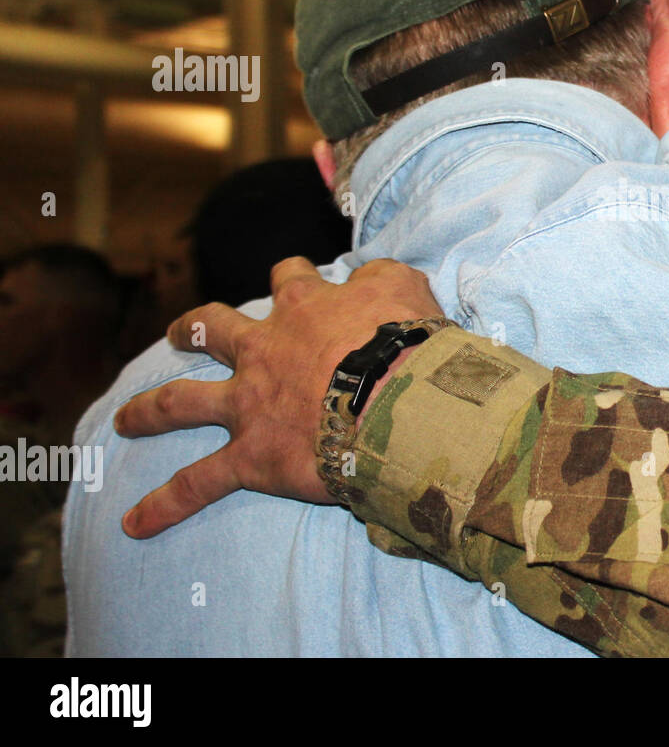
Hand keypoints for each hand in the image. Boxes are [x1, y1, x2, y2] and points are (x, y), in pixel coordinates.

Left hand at [115, 256, 442, 537]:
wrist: (398, 401)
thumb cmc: (408, 344)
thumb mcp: (404, 288)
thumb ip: (381, 279)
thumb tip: (368, 279)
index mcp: (305, 307)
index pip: (290, 279)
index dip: (294, 278)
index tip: (299, 281)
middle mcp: (264, 350)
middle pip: (213, 328)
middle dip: (193, 330)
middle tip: (180, 334)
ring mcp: (249, 404)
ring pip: (182, 402)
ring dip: (149, 411)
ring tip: (126, 420)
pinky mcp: (251, 456)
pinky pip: (198, 483)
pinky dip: (164, 504)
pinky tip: (133, 524)